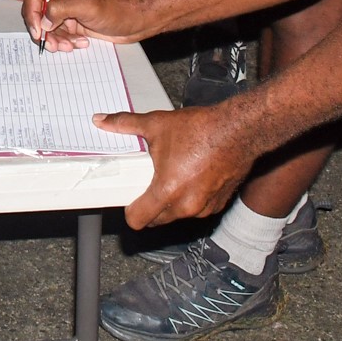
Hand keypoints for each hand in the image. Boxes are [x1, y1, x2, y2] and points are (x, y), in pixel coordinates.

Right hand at [26, 0, 151, 44]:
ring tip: (68, 46)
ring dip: (54, 38)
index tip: (38, 29)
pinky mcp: (71, 19)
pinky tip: (78, 43)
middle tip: (49, 43)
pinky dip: (64, 40)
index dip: (32, 10)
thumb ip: (61, 9)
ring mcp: (66, 5)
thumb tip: (43, 20)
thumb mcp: (90, 6)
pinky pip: (57, 32)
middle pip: (37, 8)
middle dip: (42, 28)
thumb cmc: (120, 7)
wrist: (138, 20)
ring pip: (46, 24)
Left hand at [92, 103, 258, 228]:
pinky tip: (192, 177)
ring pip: (177, 215)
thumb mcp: (156, 124)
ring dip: (171, 203)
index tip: (130, 199)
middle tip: (149, 183)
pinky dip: (191, 199)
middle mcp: (185, 205)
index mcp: (166, 191)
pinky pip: (197, 210)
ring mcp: (203, 208)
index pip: (138, 220)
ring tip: (172, 176)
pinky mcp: (218, 205)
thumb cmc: (201, 129)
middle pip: (156, 220)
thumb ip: (125, 124)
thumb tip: (102, 120)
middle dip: (150, 206)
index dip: (130, 211)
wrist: (239, 130)